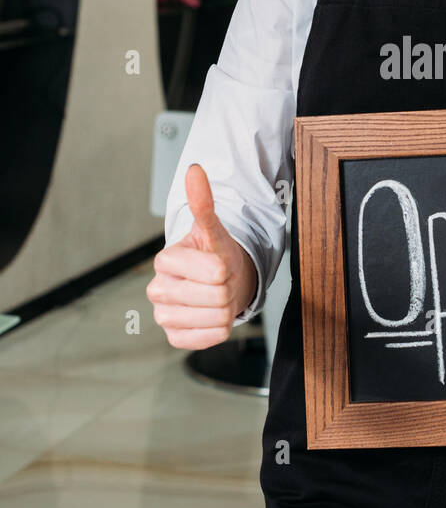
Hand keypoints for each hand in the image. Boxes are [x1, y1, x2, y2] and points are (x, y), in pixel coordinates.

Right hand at [147, 163, 257, 349]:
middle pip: (217, 295)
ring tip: (217, 295)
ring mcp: (163, 317)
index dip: (225, 266)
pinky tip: (212, 315)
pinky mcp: (175, 339)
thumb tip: (195, 169)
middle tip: (220, 280)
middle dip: (228, 286)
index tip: (218, 262)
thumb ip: (203, 202)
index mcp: (163, 261)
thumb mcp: (213, 229)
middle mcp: (156, 290)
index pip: (214, 270)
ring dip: (227, 307)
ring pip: (217, 316)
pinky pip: (213, 337)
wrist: (217, 284)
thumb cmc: (214, 255)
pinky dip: (222, 328)